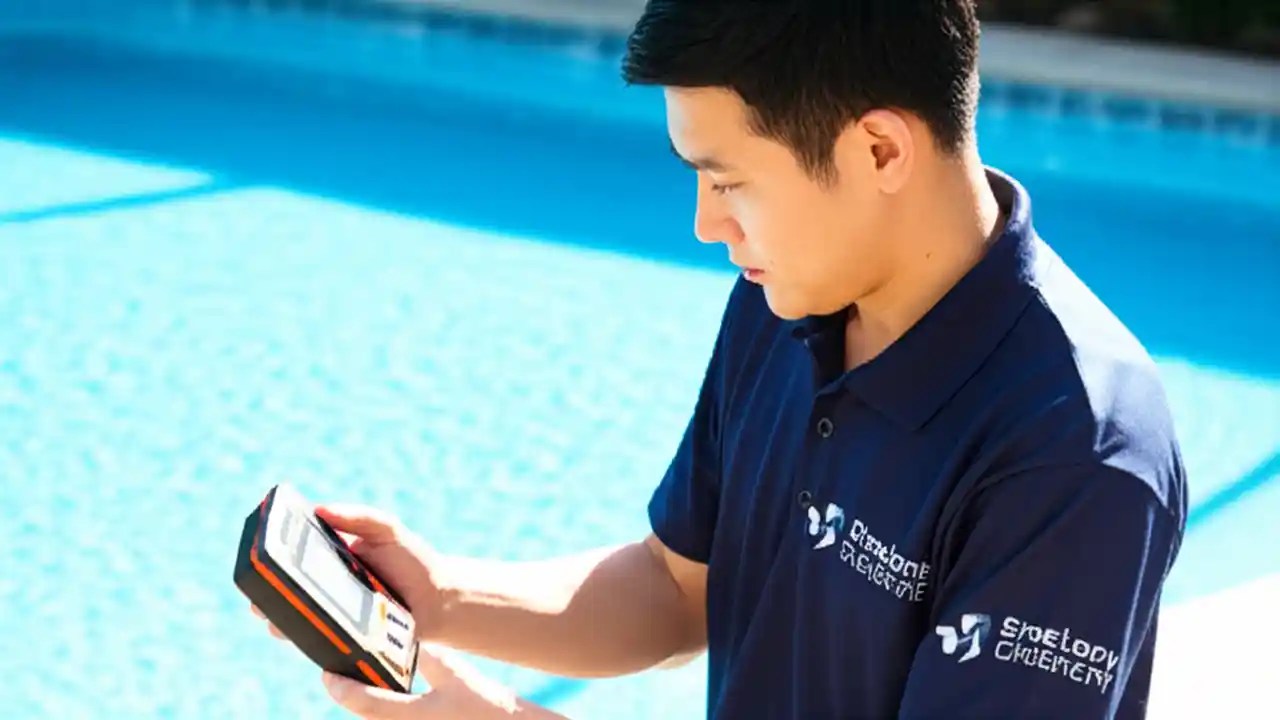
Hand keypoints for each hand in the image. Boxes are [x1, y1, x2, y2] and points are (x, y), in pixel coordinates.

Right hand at [251, 503, 445, 639]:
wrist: (439, 600)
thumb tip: (320, 508)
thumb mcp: (388, 530)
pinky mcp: (345, 635)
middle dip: (268, 590)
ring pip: (297, 615)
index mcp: (333, 556)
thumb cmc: (413, 560)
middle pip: (289, 587)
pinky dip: (304, 637)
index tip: (256, 554)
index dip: (274, 555)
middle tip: (257, 593)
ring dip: (279, 617)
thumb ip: (359, 517)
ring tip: (270, 616)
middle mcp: (329, 585)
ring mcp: (335, 611)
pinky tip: (296, 635)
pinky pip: (318, 637)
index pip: (296, 554)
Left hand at [323, 643, 567, 718]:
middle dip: (353, 696)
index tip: (327, 674)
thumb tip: (407, 638)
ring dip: (371, 706)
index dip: (339, 687)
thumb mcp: (457, 676)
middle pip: (367, 716)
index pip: (364, 702)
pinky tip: (394, 696)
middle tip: (341, 676)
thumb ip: (429, 658)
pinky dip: (389, 712)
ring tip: (365, 684)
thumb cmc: (489, 708)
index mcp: (414, 715)